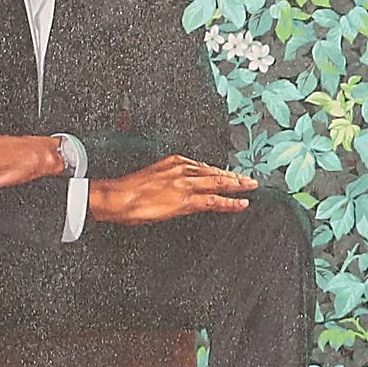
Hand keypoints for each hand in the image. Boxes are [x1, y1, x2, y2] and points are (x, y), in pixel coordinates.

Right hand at [88, 155, 257, 225]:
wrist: (116, 196)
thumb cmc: (128, 190)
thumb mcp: (151, 177)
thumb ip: (168, 178)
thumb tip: (176, 187)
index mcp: (174, 162)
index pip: (203, 166)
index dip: (219, 172)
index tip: (230, 174)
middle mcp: (183, 169)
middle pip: (215, 172)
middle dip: (234, 176)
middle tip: (250, 179)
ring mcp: (186, 184)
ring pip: (218, 183)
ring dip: (237, 185)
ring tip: (251, 188)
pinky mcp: (185, 199)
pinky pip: (213, 200)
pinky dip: (229, 202)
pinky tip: (241, 204)